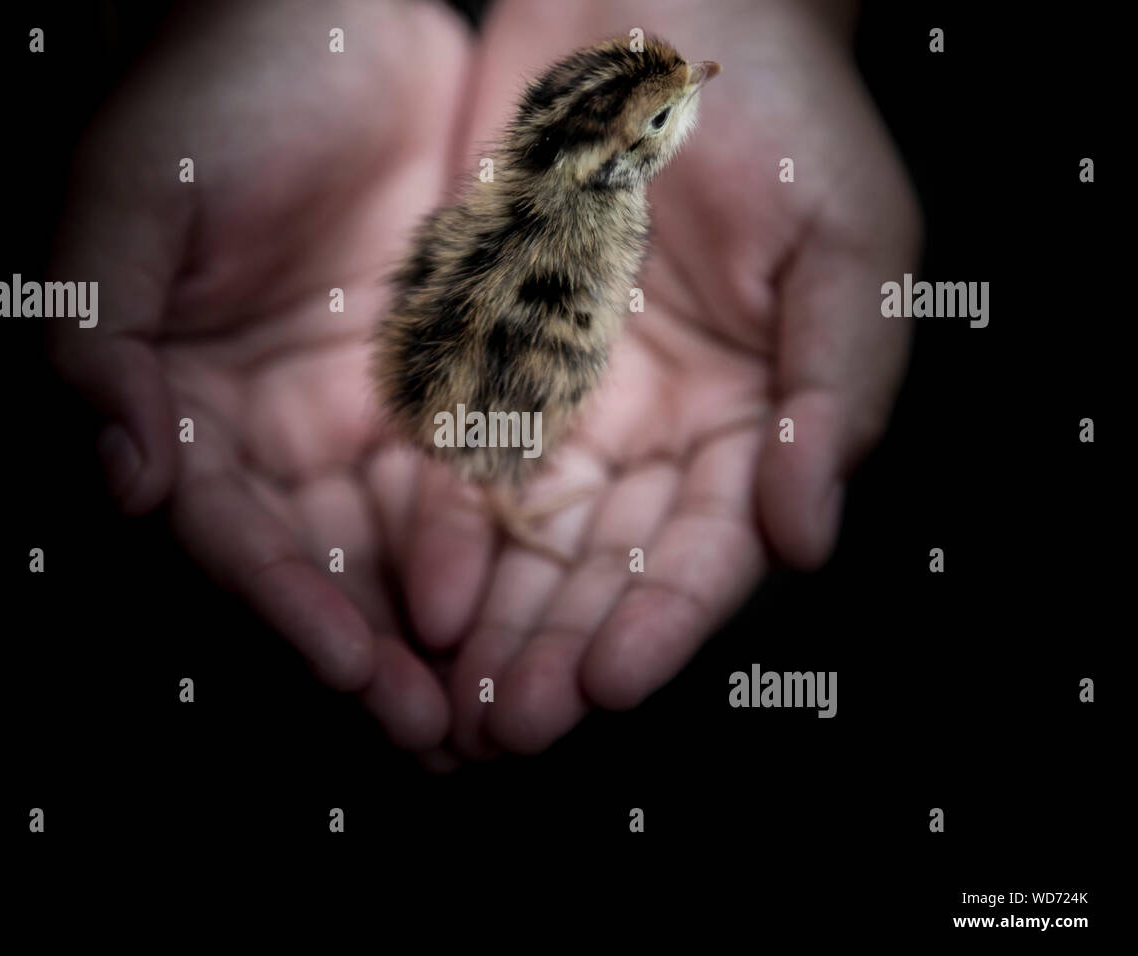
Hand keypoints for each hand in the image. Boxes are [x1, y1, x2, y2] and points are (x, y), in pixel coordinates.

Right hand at [47, 0, 473, 753]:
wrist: (331, 20)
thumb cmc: (209, 96)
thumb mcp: (127, 202)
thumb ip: (99, 334)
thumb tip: (120, 477)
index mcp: (191, 408)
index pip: (236, 534)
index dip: (288, 607)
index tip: (353, 672)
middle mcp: (279, 430)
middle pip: (329, 565)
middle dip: (385, 653)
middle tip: (449, 737)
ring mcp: (368, 411)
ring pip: (411, 542)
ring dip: (457, 627)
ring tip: (511, 699)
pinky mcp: (449, 381)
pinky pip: (480, 472)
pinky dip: (506, 540)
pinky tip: (548, 593)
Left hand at [400, 0, 920, 756]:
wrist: (662, 8)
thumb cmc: (784, 118)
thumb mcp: (849, 248)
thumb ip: (835, 394)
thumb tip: (812, 535)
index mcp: (750, 420)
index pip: (709, 551)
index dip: (666, 623)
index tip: (614, 685)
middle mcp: (655, 430)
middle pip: (607, 567)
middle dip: (560, 647)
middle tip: (512, 726)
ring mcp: (569, 401)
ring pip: (527, 537)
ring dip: (493, 618)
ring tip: (456, 697)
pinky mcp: (490, 360)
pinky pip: (459, 459)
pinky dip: (439, 528)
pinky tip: (415, 591)